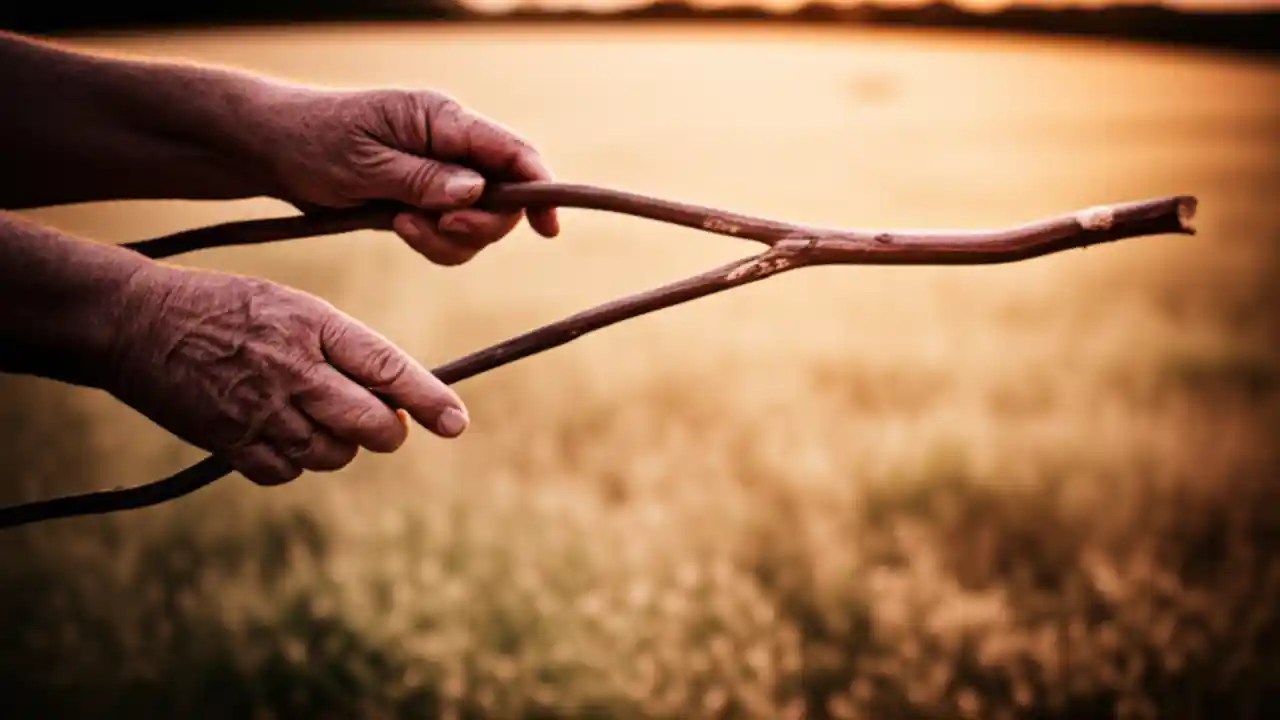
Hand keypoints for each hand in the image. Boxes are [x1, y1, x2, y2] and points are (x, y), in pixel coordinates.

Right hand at [106, 262, 467, 484]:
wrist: (137, 322)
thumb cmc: (227, 309)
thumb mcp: (293, 307)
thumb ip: (344, 348)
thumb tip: (395, 398)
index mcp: (315, 326)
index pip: (388, 367)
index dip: (429, 399)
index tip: (456, 423)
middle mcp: (295, 371)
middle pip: (372, 426)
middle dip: (387, 431)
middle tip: (381, 422)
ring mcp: (262, 411)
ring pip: (335, 455)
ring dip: (338, 446)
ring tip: (313, 415)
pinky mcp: (231, 442)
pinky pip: (287, 472)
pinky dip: (292, 461)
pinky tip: (277, 431)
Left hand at [254, 87, 558, 264]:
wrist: (273, 149)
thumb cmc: (313, 142)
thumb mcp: (364, 163)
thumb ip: (422, 178)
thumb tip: (476, 192)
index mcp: (442, 119)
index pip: (511, 151)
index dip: (539, 188)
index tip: (547, 228)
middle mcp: (452, 145)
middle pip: (504, 197)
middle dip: (477, 225)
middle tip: (432, 226)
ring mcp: (442, 174)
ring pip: (480, 223)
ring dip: (449, 239)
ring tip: (401, 225)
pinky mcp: (428, 201)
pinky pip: (453, 235)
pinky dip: (435, 244)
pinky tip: (399, 227)